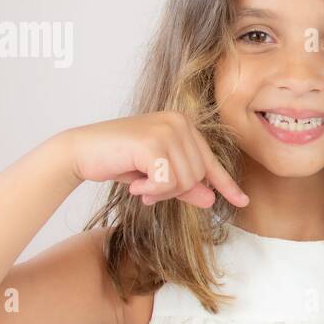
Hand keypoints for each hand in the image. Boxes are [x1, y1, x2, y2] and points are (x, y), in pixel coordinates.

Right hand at [60, 112, 249, 209]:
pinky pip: (167, 182)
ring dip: (161, 192)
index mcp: (184, 125)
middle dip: (174, 191)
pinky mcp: (153, 142)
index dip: (226, 184)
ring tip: (140, 186)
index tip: (243, 202)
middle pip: (198, 175)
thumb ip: (184, 186)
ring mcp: (167, 129)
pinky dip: (152, 190)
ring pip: (185, 180)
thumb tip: (211, 200)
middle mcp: (179, 122)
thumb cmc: (118, 161)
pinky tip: (134, 184)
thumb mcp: (156, 176)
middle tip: (148, 191)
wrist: (80, 153)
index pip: (209, 161)